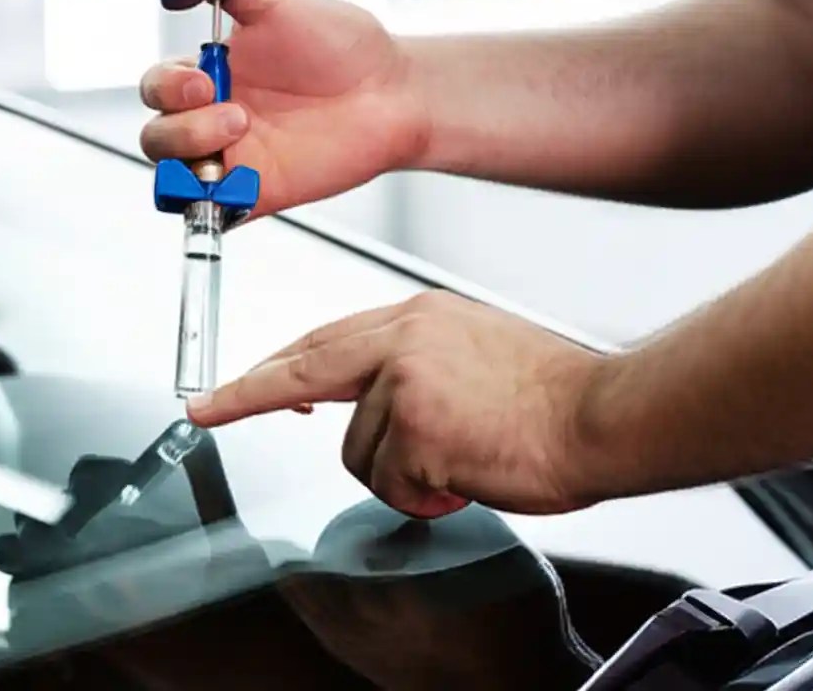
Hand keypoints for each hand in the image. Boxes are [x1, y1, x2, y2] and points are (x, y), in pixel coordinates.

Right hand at [140, 0, 424, 217]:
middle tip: (231, 109)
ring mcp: (234, 160)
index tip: (206, 77)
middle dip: (179, 125)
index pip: (157, 88)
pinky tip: (234, 182)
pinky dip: (205, 205)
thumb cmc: (344, 48)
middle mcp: (215, 119)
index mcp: (212, 76)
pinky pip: (207, 213)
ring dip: (191, 155)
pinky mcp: (255, 195)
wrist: (392, 92)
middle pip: (156, 136)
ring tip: (241, 131)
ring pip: (171, 176)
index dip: (168, 86)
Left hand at [186, 291, 607, 517]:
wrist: (604, 415)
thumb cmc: (551, 394)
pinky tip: (461, 480)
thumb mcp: (474, 348)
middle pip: (302, 367)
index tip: (238, 382)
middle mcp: (404, 340)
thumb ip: (413, 363)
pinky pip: (388, 482)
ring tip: (456, 465)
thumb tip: (370, 398)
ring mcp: (405, 381)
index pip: (325, 339)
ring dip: (398, 474)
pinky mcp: (414, 426)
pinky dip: (420, 496)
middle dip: (246, 393)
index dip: (279, 365)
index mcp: (418, 317)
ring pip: (357, 449)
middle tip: (208, 409)